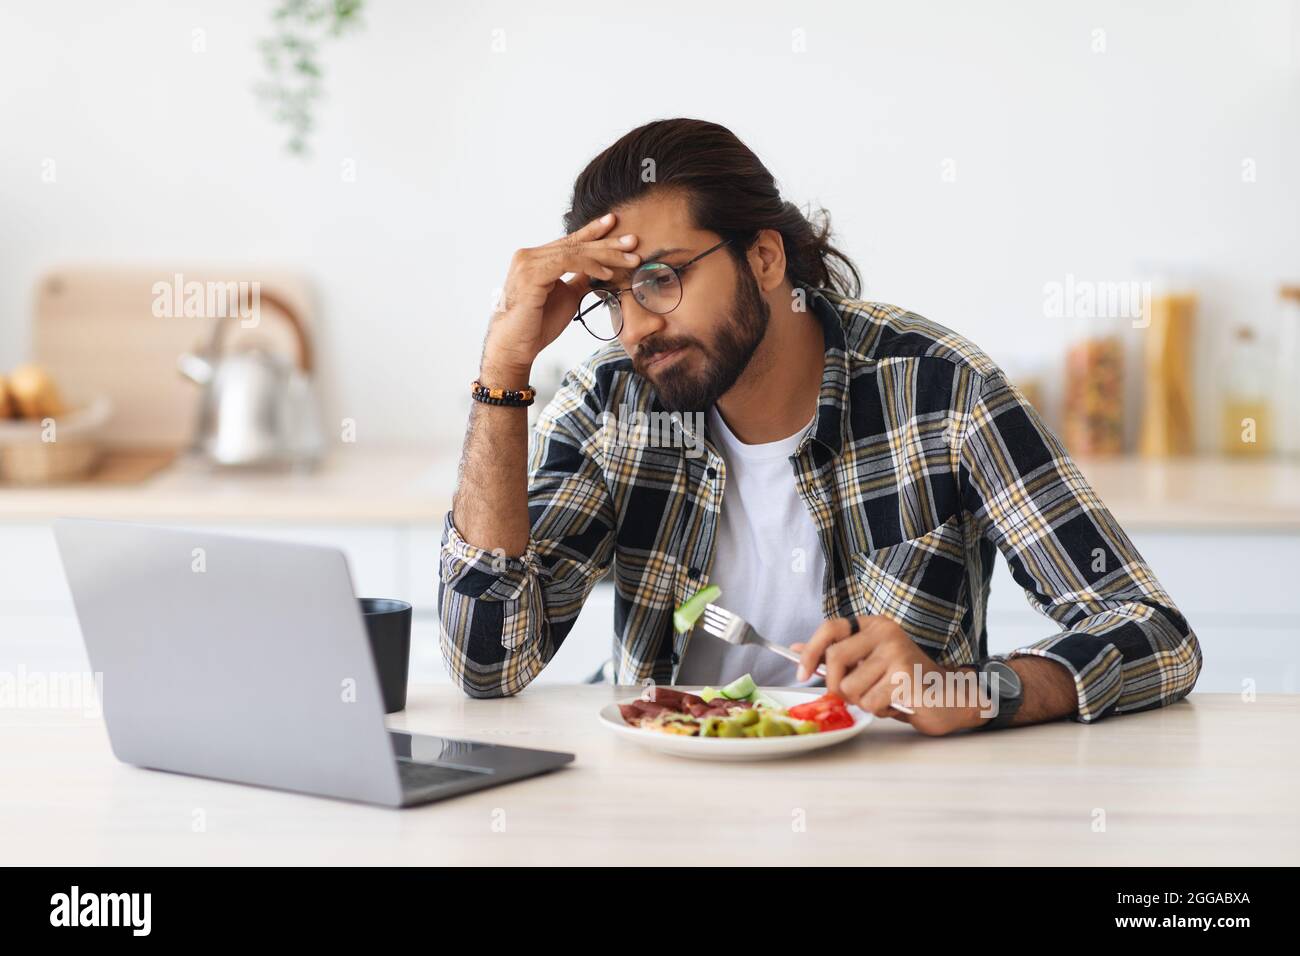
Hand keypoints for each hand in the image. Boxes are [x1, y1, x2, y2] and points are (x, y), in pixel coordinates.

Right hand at [481, 212, 640, 380]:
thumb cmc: (538, 324)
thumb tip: (600, 271)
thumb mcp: (567, 296)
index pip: (569, 242)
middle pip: (574, 244)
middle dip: (607, 242)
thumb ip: (579, 280)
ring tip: (629, 259)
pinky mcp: (531, 274)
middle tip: (633, 242)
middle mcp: (529, 255)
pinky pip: (566, 262)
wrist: (516, 345)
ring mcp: (528, 262)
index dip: (592, 232)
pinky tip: (607, 272)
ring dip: (604, 254)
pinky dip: (589, 265)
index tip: (614, 224)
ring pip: (573, 251)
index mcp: (536, 258)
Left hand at [791, 616, 989, 735]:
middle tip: (855, 694)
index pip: (830, 628)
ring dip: (863, 701)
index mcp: (873, 626)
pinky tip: (896, 702)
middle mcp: (884, 633)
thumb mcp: (867, 664)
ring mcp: (896, 653)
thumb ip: (836, 655)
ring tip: (884, 696)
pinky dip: (879, 710)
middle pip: (835, 660)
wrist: (949, 696)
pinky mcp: (904, 677)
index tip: (802, 674)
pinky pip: (870, 702)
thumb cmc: (905, 682)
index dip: (810, 652)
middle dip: (838, 686)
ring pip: (851, 687)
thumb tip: (796, 649)